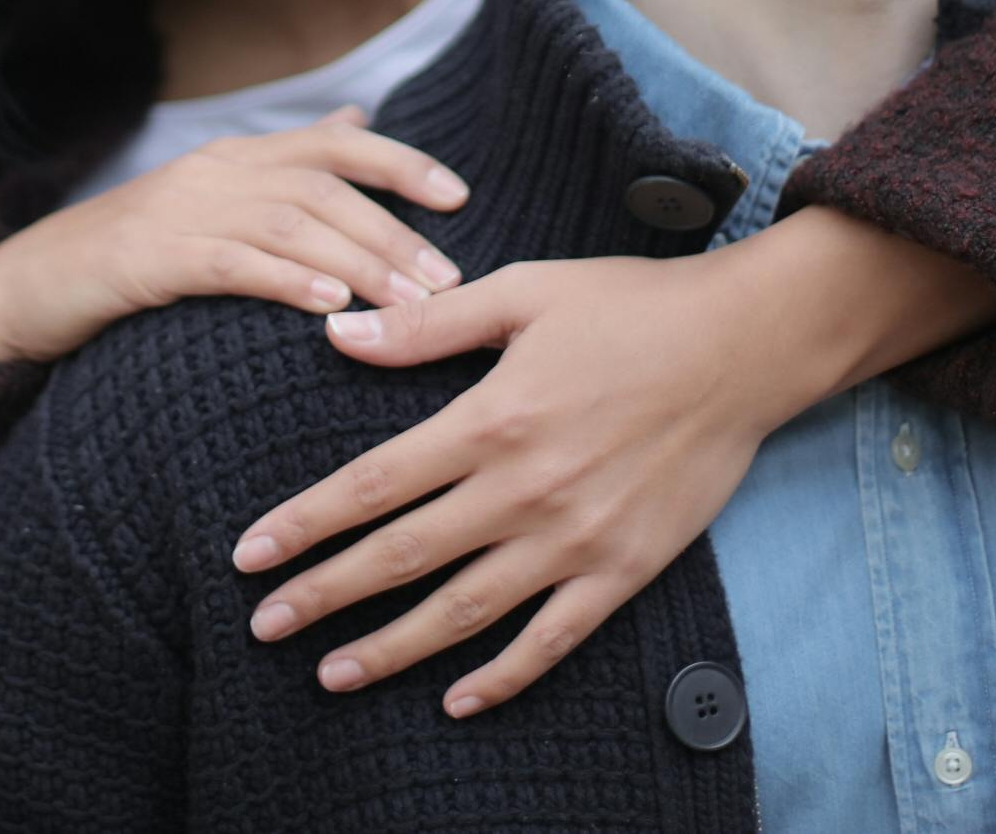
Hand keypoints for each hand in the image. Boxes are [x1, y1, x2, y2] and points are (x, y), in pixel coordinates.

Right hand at [0, 109, 470, 373]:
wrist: (24, 292)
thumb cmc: (130, 258)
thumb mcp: (213, 202)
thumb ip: (286, 167)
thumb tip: (360, 120)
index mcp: (236, 157)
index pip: (336, 143)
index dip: (402, 164)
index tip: (460, 199)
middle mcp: (214, 171)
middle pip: (325, 186)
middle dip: (395, 232)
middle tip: (450, 281)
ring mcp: (177, 211)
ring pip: (288, 223)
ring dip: (359, 263)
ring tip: (410, 306)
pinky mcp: (146, 260)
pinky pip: (228, 263)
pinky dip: (283, 280)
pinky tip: (326, 305)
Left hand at [230, 210, 995, 715]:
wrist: (746, 346)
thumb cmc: (631, 306)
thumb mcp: (525, 294)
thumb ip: (427, 324)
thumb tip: (339, 334)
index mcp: (492, 419)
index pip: (374, 485)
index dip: (306, 524)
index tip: (249, 555)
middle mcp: (526, 490)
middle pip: (403, 557)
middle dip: (325, 596)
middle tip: (262, 626)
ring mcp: (577, 538)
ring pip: (466, 612)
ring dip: (394, 648)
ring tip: (333, 674)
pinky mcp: (625, 568)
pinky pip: (554, 639)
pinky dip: (503, 676)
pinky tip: (457, 701)